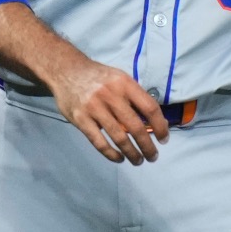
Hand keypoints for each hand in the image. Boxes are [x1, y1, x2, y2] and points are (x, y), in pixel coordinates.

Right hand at [45, 59, 169, 164]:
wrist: (67, 70)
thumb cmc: (99, 77)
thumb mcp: (120, 79)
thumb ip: (136, 97)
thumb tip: (156, 122)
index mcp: (125, 84)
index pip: (149, 108)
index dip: (160, 126)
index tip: (164, 139)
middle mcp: (111, 95)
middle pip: (135, 127)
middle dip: (147, 146)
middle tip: (153, 156)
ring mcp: (94, 108)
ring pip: (119, 138)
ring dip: (132, 153)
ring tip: (138, 160)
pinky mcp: (80, 119)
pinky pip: (99, 142)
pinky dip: (111, 154)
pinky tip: (119, 158)